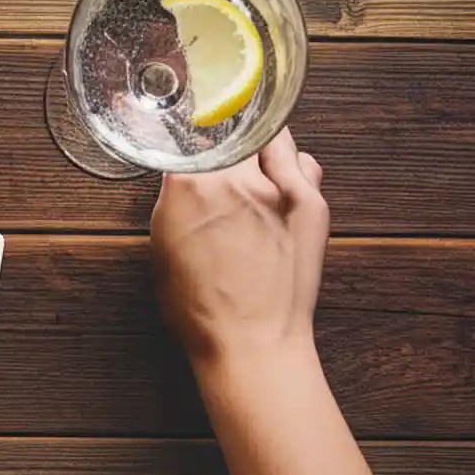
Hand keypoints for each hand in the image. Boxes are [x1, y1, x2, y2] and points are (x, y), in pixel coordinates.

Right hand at [150, 128, 327, 369]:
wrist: (251, 341)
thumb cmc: (199, 309)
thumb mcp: (163, 249)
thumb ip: (174, 204)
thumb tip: (183, 183)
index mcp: (188, 186)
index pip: (185, 141)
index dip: (184, 142)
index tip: (183, 141)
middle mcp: (233, 177)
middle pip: (226, 133)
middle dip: (219, 141)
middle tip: (215, 153)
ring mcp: (277, 186)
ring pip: (267, 138)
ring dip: (255, 144)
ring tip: (249, 160)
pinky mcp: (310, 202)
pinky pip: (302, 161)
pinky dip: (289, 162)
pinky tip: (280, 177)